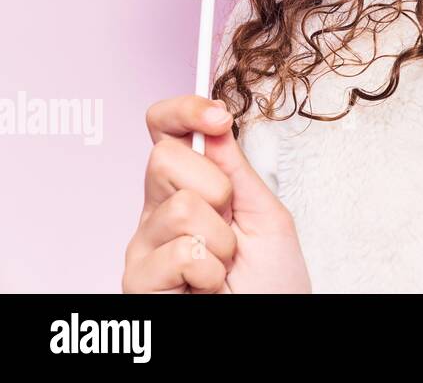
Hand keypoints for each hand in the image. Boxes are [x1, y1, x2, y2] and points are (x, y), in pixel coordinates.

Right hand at [122, 94, 311, 292]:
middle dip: (216, 189)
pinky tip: (207, 288)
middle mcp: (157, 212)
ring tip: (224, 268)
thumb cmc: (273, 281)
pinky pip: (180, 252)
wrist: (271, 322)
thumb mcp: (266, 214)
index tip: (217, 118)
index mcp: (189, 188)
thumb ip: (237, 170)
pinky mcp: (137, 282)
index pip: (164, 132)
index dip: (183, 112)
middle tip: (231, 227)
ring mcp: (143, 247)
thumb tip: (214, 125)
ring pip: (181, 208)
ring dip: (221, 242)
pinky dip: (210, 272)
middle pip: (164, 158)